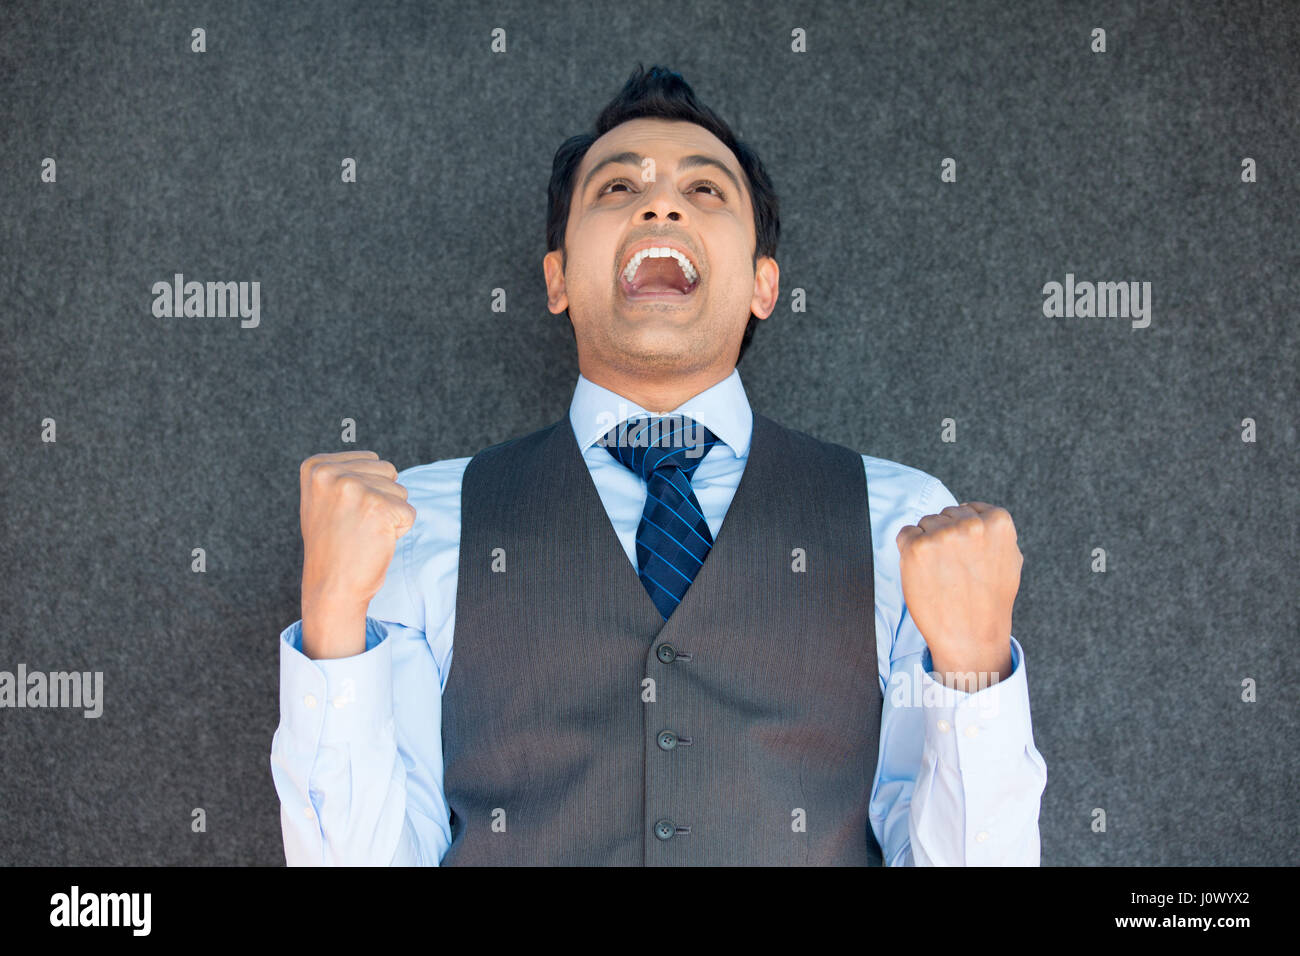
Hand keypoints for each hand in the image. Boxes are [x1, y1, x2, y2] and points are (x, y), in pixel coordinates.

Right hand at [299, 451, 415, 657]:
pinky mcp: (378, 507)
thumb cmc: (333, 546)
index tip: (343, 514)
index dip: (367, 490)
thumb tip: (376, 461)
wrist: (331, 587)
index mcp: (316, 466)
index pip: (370, 461)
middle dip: (381, 499)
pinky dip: (399, 531)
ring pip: (400, 491)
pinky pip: (409, 512)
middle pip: (388, 471)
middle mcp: (331, 473)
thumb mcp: (324, 500)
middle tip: (355, 526)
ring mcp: (353, 488)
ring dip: (390, 515)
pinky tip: (374, 542)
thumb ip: (343, 475)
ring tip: (363, 533)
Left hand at [896, 501, 1020, 686]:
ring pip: (925, 523)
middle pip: (945, 514)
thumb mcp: (1009, 559)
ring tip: (942, 573)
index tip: (966, 555)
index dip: (964, 533)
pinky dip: (909, 551)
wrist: (970, 637)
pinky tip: (924, 572)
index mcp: (998, 522)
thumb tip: (978, 512)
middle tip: (953, 569)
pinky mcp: (917, 548)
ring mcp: (943, 535)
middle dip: (945, 537)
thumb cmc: (990, 602)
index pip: (968, 508)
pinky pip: (905, 533)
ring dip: (927, 544)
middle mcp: (971, 524)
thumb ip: (995, 533)